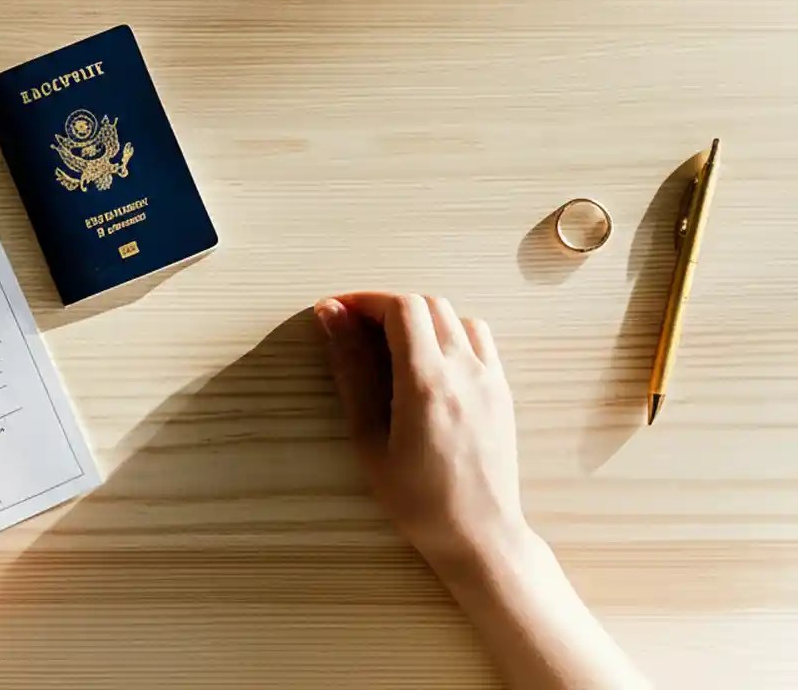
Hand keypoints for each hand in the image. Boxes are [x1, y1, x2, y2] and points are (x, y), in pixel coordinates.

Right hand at [315, 293, 526, 567]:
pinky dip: (447, 332)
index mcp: (427, 382)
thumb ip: (351, 370)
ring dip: (418, 317)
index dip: (364, 300)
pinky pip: (477, 337)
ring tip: (390, 346)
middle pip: (426, 304)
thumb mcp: (369, 438)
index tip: (336, 313)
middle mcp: (464, 369)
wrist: (478, 533)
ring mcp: (490, 376)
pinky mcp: (502, 388)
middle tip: (354, 330)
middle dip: (386, 307)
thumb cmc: (416, 498)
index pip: (400, 308)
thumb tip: (331, 316)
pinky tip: (428, 362)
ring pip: (453, 316)